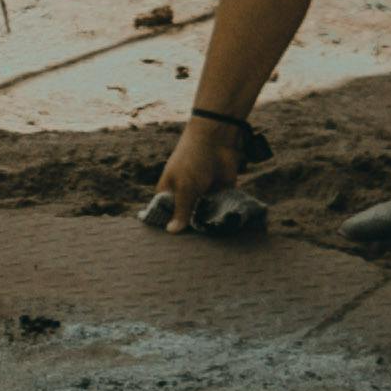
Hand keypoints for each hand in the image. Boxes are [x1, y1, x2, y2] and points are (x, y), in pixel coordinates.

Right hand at [138, 107, 271, 239]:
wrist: (217, 140)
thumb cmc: (193, 160)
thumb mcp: (184, 187)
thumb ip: (181, 210)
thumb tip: (171, 232)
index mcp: (169, 193)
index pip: (165, 216)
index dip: (169, 229)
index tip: (172, 248)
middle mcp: (185, 196)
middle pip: (185, 219)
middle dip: (190, 230)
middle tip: (193, 250)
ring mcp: (203, 196)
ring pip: (204, 216)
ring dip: (207, 225)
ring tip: (210, 245)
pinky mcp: (220, 194)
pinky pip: (220, 210)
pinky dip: (223, 217)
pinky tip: (225, 231)